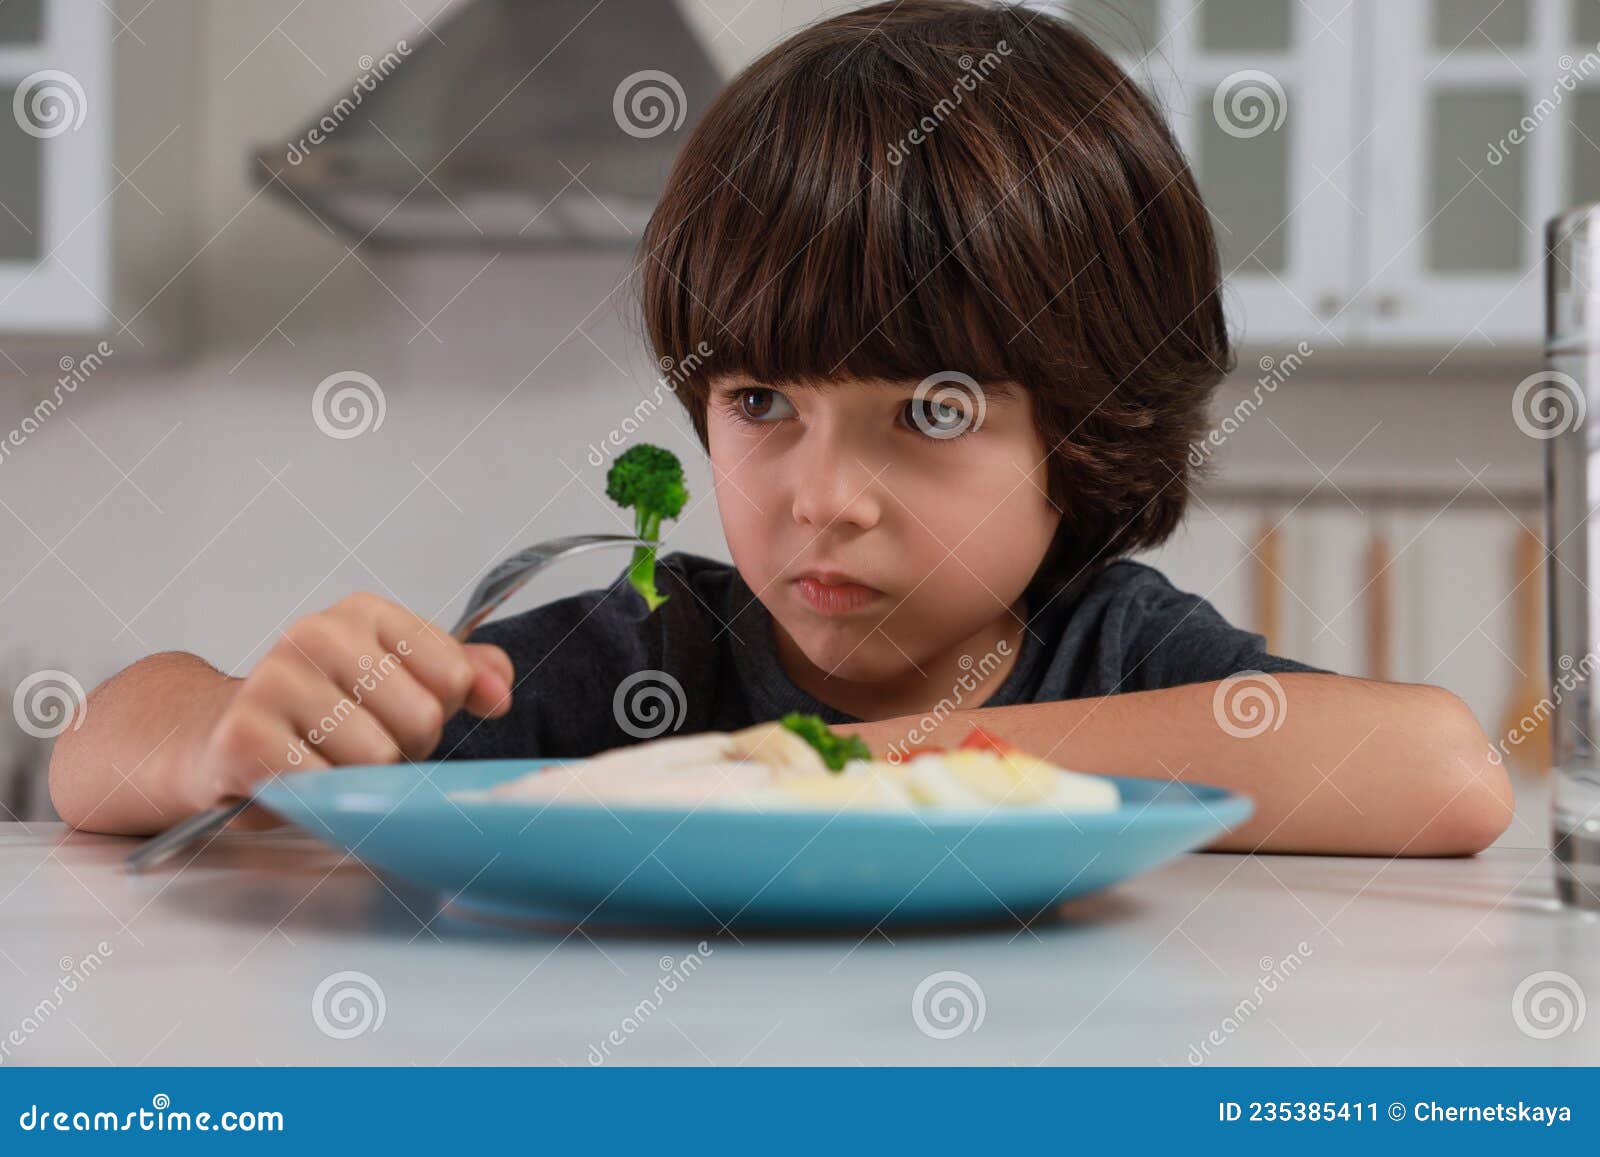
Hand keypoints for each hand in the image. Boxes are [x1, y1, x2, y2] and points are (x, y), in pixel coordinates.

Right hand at [171, 593, 512, 826]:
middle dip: (403, 749)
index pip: (454, 674)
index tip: (401, 713)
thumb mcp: (401, 681)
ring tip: (326, 761)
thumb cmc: (321, 712)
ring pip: (378, 757)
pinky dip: (322, 799)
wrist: (220, 738)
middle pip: (423, 718)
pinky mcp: (245, 737)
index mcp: (364, 613)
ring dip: (361, 779)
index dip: (439, 710)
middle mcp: (316, 634)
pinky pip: (328, 787)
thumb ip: (462, 674)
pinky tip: (296, 779)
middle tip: (358, 744)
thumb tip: (500, 692)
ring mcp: (274, 681)